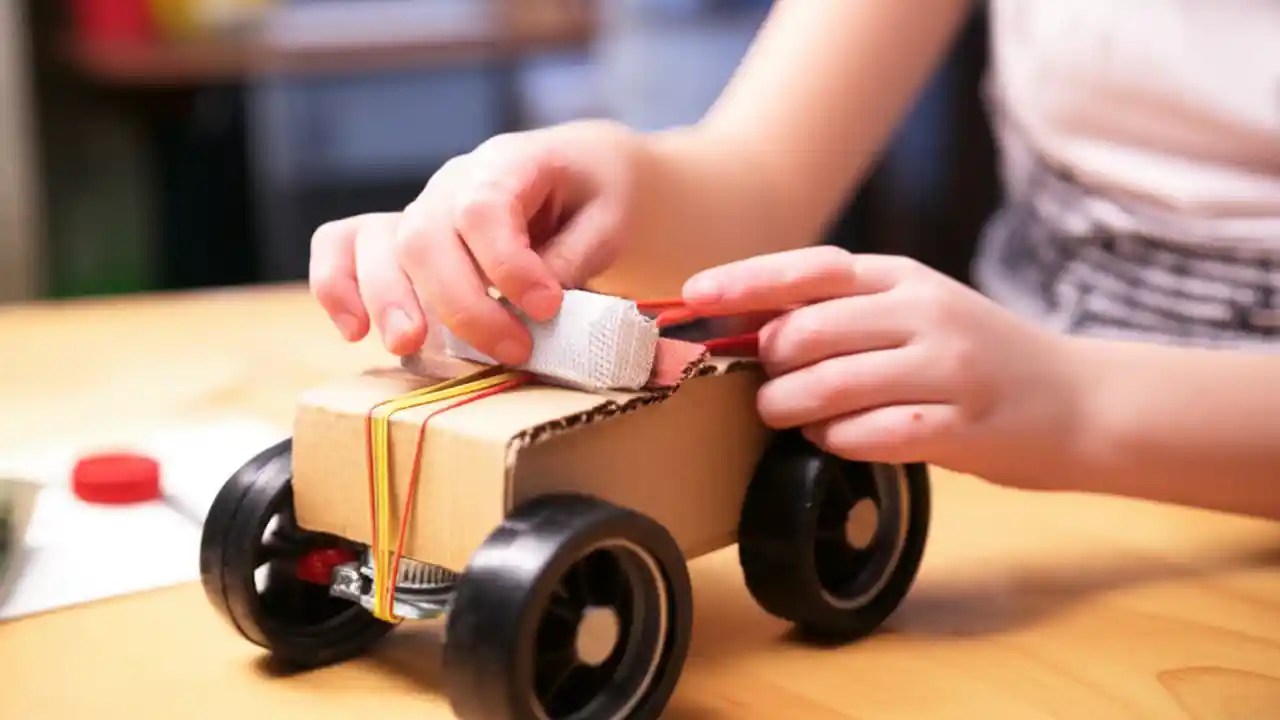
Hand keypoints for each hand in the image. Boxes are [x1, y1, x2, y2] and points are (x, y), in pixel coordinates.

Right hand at [308, 120, 647, 364]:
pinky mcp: (403, 238)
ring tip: (411, 347)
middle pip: (426, 236)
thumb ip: (575, 256)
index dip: (509, 265)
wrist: (580, 172)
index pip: (485, 210)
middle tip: (513, 350)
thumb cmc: (595, 195)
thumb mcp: (609, 218)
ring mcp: (422, 208)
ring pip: (381, 245)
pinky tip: (352, 331)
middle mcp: (452, 182)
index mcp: (507, 163)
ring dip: (391, 301)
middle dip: (462, 304)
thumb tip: (538, 304)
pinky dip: (336, 284)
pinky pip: (343, 244)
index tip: (548, 308)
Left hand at [681, 247, 1092, 488]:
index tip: (695, 296)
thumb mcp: (922, 310)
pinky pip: (870, 434)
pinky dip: (837, 441)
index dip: (745, 281)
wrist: (1082, 401)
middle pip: (806, 332)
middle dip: (767, 365)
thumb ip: (852, 311)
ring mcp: (946, 368)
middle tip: (763, 387)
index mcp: (905, 277)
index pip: (809, 269)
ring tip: (787, 416)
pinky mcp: (960, 424)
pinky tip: (836, 440)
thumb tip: (758, 326)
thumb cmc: (983, 357)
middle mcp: (924, 312)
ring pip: (830, 385)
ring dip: (791, 407)